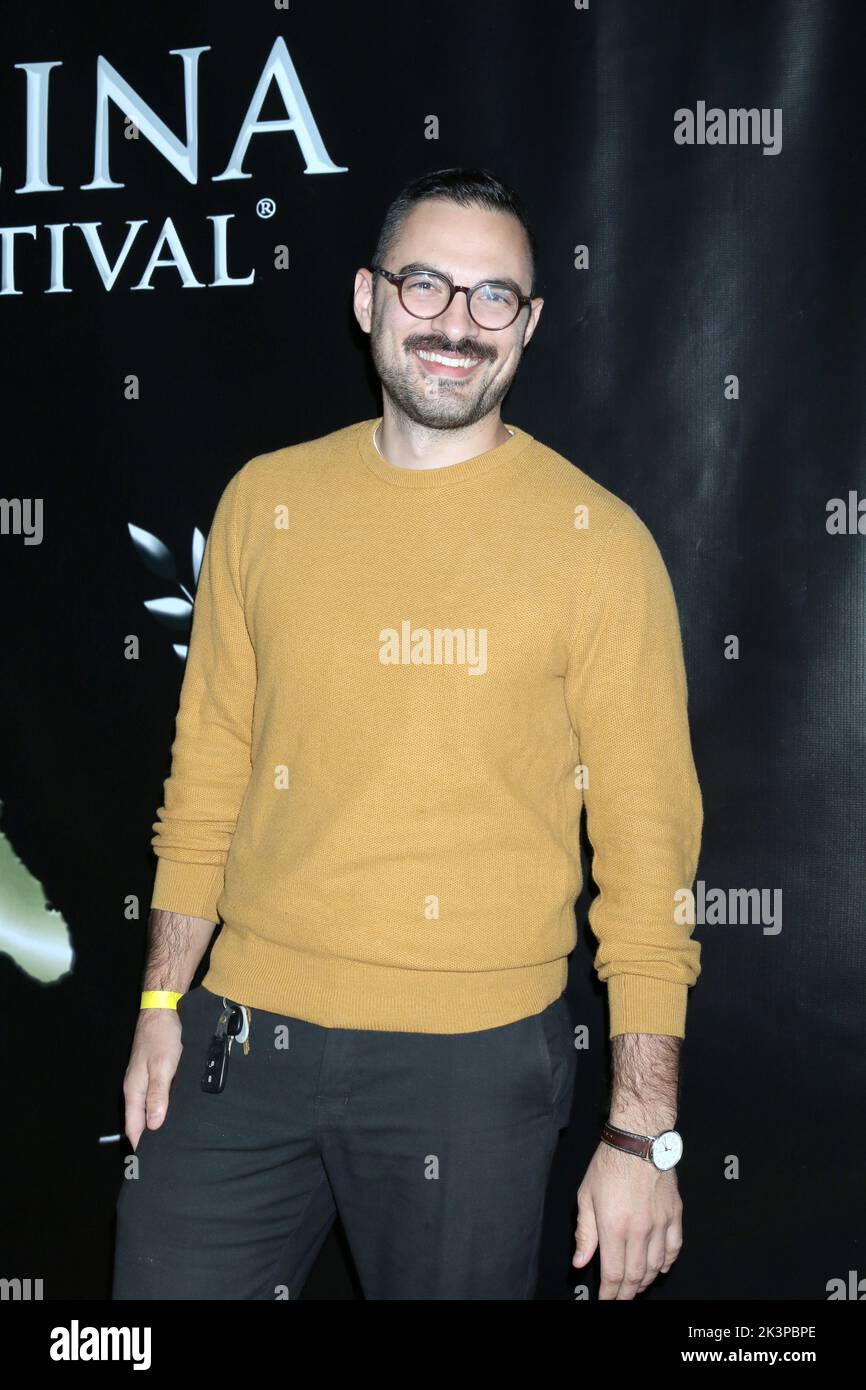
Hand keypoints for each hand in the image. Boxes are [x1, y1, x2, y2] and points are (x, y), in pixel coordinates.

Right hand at [122, 1009, 182, 1150]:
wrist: (162, 1010)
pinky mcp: (154, 1073)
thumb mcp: (162, 1067)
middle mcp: (136, 1088)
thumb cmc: (162, 1038)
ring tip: (172, 1142)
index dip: (141, 1146)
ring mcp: (144, 1080)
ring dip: (157, 1124)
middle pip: (140, 1121)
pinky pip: (156, 1098)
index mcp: (134, 1090)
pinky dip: (162, 1109)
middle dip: (149, 1139)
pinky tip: (174, 1115)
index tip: (151, 1164)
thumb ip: (157, 1095)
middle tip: (165, 1157)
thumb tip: (155, 1126)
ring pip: (148, 1110)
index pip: (134, 1127)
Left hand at [572, 1141, 682, 1298]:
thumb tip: (580, 1262)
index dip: (609, 1294)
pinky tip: (660, 1268)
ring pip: (656, 1266)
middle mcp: (639, 1230)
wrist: (638, 1140)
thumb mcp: (586, 1196)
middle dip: (627, 1293)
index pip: (613, 1274)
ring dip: (646, 1281)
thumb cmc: (610, 1163)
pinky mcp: (674, 1214)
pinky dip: (667, 1263)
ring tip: (637, 1286)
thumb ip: (584, 1233)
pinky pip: (674, 1248)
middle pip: (636, 1276)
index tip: (605, 1301)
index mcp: (614, 1227)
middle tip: (620, 1299)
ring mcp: (660, 1223)